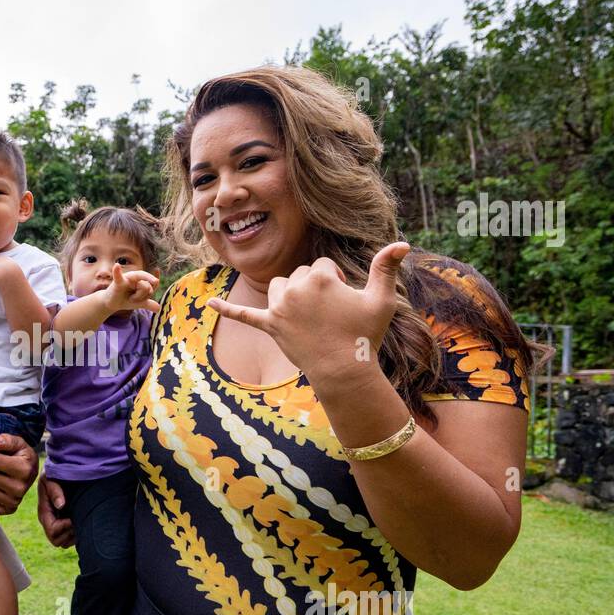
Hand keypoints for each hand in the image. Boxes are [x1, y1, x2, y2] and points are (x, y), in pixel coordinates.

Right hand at [36, 476, 74, 547]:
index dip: (64, 528)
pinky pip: (70, 540)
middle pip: (57, 541)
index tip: (72, 518)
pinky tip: (82, 523)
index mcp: (44, 512)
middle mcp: (49, 521)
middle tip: (77, 521)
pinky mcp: (64, 525)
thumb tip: (60, 505)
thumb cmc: (54, 474)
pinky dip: (77, 536)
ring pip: (64, 543)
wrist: (58, 472)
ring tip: (79, 521)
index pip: (52, 531)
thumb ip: (55, 491)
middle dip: (69, 533)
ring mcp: (56, 524)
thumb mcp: (50, 478)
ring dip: (73, 535)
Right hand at [102, 264, 160, 312]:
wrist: (111, 303)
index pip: (153, 283)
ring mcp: (126, 278)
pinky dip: (117, 271)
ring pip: (143, 287)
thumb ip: (148, 304)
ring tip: (129, 298)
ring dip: (137, 298)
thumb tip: (158, 309)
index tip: (155, 282)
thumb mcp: (138, 303)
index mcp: (141, 279)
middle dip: (142, 297)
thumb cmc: (125, 300)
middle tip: (133, 298)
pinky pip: (119, 276)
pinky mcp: (117, 283)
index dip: (153, 288)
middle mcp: (135, 276)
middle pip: (149, 288)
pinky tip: (116, 266)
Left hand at [206, 241, 409, 387]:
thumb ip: (386, 267)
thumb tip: (403, 242)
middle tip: (330, 315)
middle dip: (314, 289)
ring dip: (289, 295)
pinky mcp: (269, 327)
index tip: (344, 304)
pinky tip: (210, 304)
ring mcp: (278, 308)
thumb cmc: (365, 334)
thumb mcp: (381, 299)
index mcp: (318, 276)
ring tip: (307, 315)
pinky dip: (228, 309)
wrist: (344, 372)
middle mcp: (293, 288)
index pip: (322, 266)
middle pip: (299, 274)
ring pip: (278, 287)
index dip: (336, 283)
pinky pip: (244, 315)